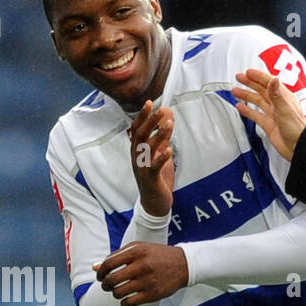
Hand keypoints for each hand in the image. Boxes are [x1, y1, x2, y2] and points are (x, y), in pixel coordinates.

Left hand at [95, 243, 188, 305]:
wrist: (184, 265)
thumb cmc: (157, 255)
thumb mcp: (138, 249)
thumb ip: (117, 256)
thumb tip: (95, 267)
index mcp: (136, 252)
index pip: (108, 264)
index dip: (100, 272)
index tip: (101, 276)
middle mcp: (141, 266)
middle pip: (112, 280)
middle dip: (105, 285)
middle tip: (107, 286)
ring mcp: (147, 281)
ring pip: (119, 293)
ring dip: (115, 294)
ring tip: (118, 291)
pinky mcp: (153, 294)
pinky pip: (129, 303)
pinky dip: (124, 303)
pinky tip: (126, 299)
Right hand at [128, 100, 174, 215]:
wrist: (154, 203)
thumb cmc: (156, 176)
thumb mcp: (160, 153)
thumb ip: (163, 135)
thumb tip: (168, 114)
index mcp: (137, 150)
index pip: (136, 129)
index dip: (142, 116)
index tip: (149, 102)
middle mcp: (137, 157)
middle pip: (140, 135)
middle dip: (150, 121)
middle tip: (160, 109)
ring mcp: (142, 168)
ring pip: (147, 149)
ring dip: (158, 135)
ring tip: (169, 125)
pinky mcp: (150, 179)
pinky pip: (153, 167)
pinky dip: (161, 158)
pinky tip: (168, 150)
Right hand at [232, 68, 305, 160]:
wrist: (297, 147)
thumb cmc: (296, 129)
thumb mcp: (285, 109)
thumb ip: (277, 94)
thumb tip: (273, 79)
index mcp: (283, 97)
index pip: (269, 82)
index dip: (258, 76)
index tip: (248, 72)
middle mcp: (277, 104)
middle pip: (261, 89)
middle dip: (250, 83)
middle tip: (239, 77)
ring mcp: (272, 114)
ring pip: (257, 101)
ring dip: (246, 95)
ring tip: (235, 91)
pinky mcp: (268, 124)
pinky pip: (255, 115)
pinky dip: (247, 110)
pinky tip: (240, 107)